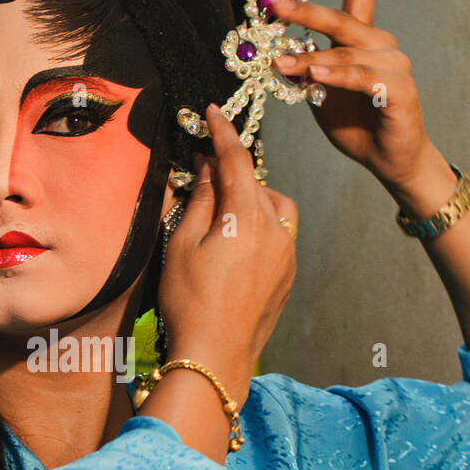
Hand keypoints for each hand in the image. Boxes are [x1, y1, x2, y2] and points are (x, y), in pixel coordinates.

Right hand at [158, 103, 297, 401]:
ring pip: (276, 209)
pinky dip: (261, 229)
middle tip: (203, 182)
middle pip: (259, 184)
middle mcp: (277, 230)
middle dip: (234, 177)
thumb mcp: (181, 245)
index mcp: (248, 216)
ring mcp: (287, 255)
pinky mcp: (288, 277)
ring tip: (224, 217)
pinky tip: (236, 247)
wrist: (216, 356)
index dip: (223, 133)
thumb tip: (206, 172)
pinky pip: (280, 237)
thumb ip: (198, 202)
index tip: (213, 112)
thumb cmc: (190, 302)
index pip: (236, 160)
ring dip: (253, 202)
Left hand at [268, 0, 437, 192]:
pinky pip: (361, 78)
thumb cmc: (357, 125)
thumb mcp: (320, 95)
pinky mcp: (398, 91)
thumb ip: (305, 72)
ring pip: (347, 52)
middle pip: (343, 17)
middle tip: (275, 7)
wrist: (391, 160)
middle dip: (306, 11)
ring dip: (311, 58)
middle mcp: (383, 43)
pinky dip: (336, 77)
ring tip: (281, 64)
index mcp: (364, 38)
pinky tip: (316, 77)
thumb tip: (279, 55)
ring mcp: (394, 65)